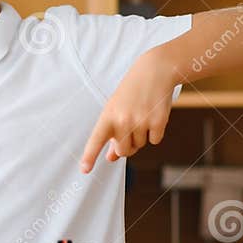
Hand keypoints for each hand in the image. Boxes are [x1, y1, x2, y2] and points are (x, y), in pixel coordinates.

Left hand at [79, 54, 176, 172]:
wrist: (154, 72)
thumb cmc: (131, 93)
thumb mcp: (116, 110)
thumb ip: (112, 134)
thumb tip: (111, 157)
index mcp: (108, 116)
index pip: (96, 139)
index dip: (90, 156)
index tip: (84, 170)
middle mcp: (123, 120)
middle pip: (124, 151)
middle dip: (128, 145)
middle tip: (131, 125)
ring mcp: (141, 121)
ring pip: (140, 145)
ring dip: (142, 135)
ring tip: (142, 114)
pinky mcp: (158, 122)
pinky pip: (155, 141)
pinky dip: (155, 132)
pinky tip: (154, 115)